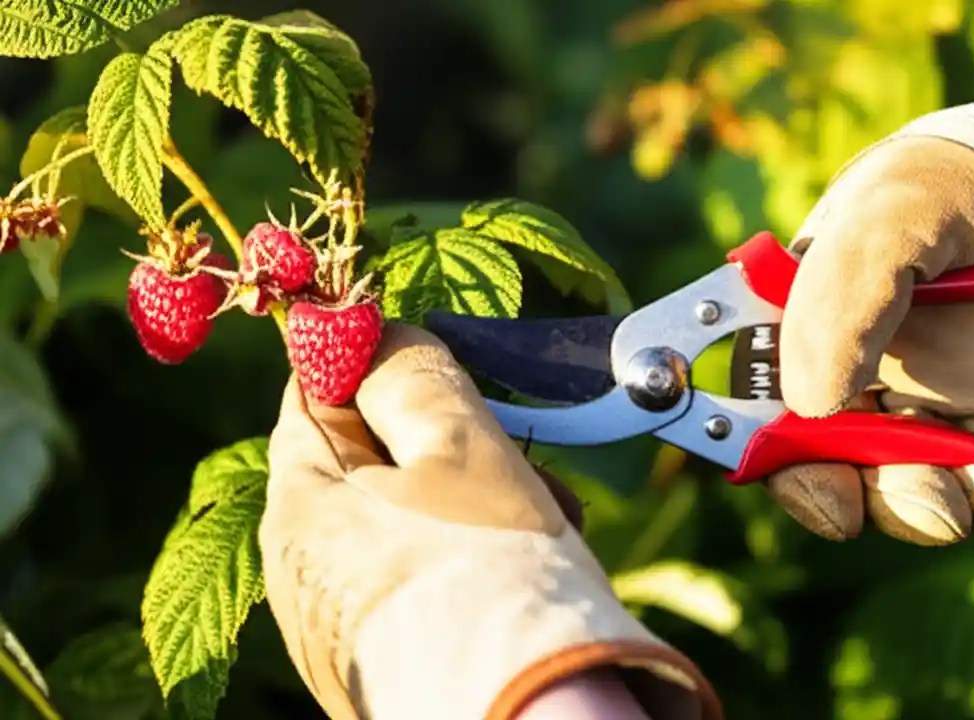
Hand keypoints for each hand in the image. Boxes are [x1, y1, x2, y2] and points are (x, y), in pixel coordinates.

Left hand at [259, 322, 719, 719]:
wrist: (527, 719)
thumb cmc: (490, 572)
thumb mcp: (458, 444)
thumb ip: (408, 373)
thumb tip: (366, 328)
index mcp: (299, 506)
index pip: (311, 397)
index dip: (372, 362)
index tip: (442, 360)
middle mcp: (299, 571)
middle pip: (369, 464)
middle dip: (448, 443)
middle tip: (522, 453)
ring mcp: (337, 625)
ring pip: (406, 523)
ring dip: (474, 502)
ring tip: (547, 518)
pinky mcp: (380, 663)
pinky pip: (420, 582)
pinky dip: (468, 562)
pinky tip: (523, 571)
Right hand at [764, 5, 973, 544]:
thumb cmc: (949, 184)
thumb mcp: (882, 222)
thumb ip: (839, 307)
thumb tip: (813, 409)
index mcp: (804, 332)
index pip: (769, 415)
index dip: (785, 466)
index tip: (826, 495)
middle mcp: (854, 376)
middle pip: (836, 467)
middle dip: (864, 501)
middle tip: (896, 509)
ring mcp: (924, 400)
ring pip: (910, 485)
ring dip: (928, 509)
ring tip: (961, 505)